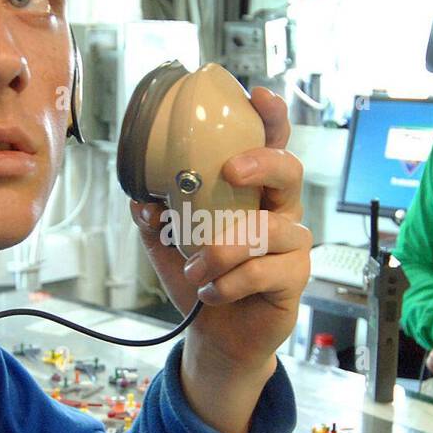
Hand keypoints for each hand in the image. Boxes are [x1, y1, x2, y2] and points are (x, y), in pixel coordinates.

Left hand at [131, 86, 310, 432]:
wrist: (219, 337)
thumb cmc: (205, 281)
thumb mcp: (169, 248)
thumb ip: (156, 220)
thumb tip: (139, 197)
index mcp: (255, 194)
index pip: (272, 146)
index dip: (272, 118)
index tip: (259, 94)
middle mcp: (281, 213)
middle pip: (291, 172)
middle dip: (262, 164)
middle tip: (231, 171)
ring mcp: (293, 247)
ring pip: (270, 230)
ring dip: (223, 249)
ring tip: (195, 270)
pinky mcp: (294, 280)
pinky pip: (264, 271)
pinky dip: (229, 283)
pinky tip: (210, 292)